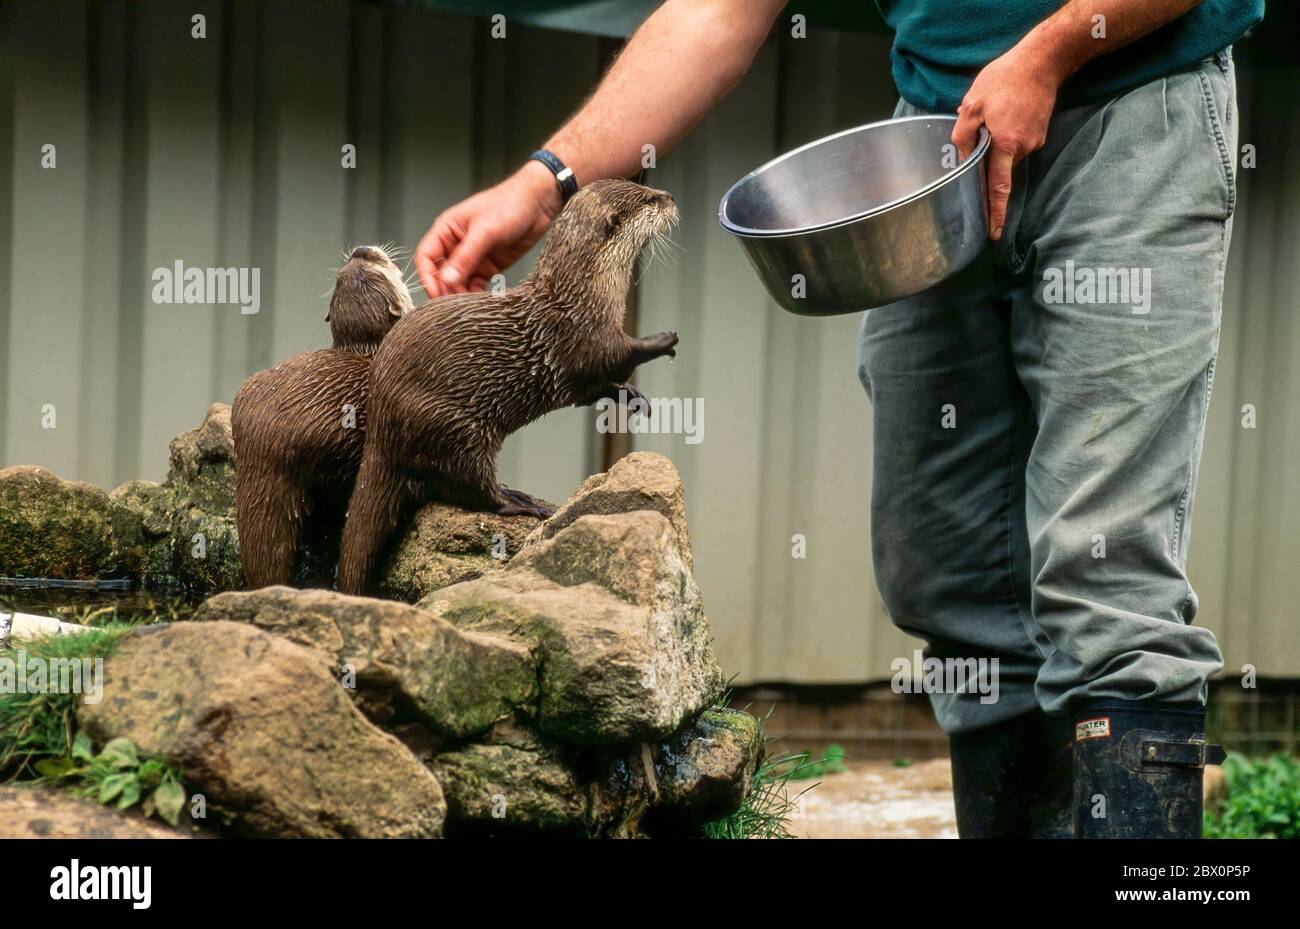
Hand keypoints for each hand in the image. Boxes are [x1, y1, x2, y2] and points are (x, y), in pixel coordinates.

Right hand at [414, 160, 562, 297]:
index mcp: (446, 231)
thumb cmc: (508, 205)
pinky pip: (476, 285)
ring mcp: (472, 258)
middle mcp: (456, 246)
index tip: (436, 294)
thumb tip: (446, 280)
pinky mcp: (488, 267)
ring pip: (458, 282)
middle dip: (445, 290)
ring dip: (461, 295)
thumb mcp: (485, 232)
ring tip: (469, 306)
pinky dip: (476, 295)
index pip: (426, 257)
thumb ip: (465, 257)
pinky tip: (482, 300)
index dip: (428, 277)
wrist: (538, 204)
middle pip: (441, 274)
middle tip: (454, 306)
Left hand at [950, 43, 1061, 240]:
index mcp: (1005, 144)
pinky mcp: (1038, 133)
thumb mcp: (973, 103)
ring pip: (1005, 153)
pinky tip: (1002, 112)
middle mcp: (1023, 148)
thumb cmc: (1007, 78)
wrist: (1044, 60)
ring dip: (994, 142)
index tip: (994, 233)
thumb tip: (959, 157)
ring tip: (992, 114)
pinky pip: (1014, 142)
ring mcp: (1034, 141)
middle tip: (980, 136)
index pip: (998, 188)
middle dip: (985, 160)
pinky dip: (1004, 133)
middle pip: (998, 167)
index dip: (995, 212)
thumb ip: (963, 134)